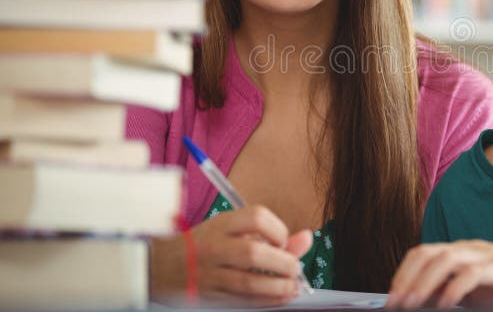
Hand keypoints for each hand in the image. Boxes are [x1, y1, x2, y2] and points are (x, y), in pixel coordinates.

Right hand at [150, 205, 311, 306]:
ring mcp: (210, 272)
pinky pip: (242, 299)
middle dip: (283, 262)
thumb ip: (272, 234)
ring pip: (249, 281)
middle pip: (254, 252)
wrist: (160, 265)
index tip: (283, 240)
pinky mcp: (209, 295)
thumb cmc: (205, 243)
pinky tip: (280, 297)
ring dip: (278, 287)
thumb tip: (307, 238)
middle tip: (295, 268)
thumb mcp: (233, 230)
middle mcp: (215, 246)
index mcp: (222, 223)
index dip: (278, 229)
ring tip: (293, 286)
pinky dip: (266, 300)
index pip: (257, 217)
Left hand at [387, 240, 492, 308]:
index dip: (403, 273)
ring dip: (424, 282)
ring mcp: (490, 255)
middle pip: (428, 253)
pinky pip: (475, 273)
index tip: (392, 297)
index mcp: (464, 251)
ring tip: (412, 303)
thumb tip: (425, 302)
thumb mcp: (480, 292)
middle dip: (407, 278)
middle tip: (395, 303)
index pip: (423, 253)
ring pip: (446, 258)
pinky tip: (446, 303)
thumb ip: (453, 292)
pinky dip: (456, 286)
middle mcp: (473, 248)